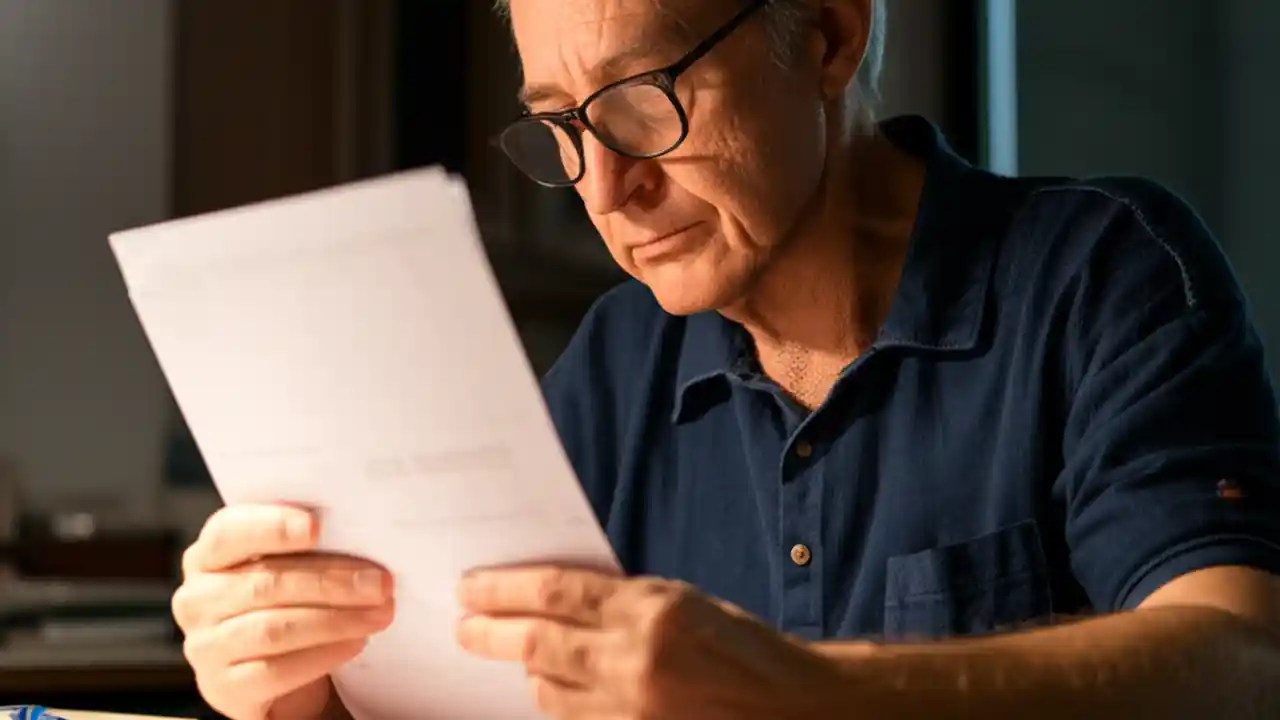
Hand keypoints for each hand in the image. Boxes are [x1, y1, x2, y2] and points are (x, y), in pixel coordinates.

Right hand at [172, 505, 395, 719]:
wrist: (281, 673)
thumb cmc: (291, 603)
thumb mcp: (292, 568)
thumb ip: (308, 547)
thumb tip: (362, 534)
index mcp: (208, 556)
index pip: (228, 532)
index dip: (271, 526)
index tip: (316, 527)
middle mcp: (196, 599)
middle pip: (265, 584)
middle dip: (331, 582)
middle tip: (380, 583)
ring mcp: (205, 647)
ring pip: (273, 628)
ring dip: (336, 620)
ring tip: (380, 613)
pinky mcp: (223, 688)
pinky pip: (275, 671)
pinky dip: (323, 654)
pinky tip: (356, 643)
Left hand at [455, 567, 846, 718]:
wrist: (790, 706)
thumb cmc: (739, 645)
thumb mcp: (681, 601)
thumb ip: (620, 603)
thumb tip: (553, 601)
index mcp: (650, 609)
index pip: (555, 590)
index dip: (503, 588)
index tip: (471, 586)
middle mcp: (636, 659)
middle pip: (536, 643)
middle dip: (489, 633)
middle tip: (463, 626)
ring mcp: (632, 709)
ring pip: (548, 691)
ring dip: (527, 673)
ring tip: (515, 657)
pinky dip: (559, 704)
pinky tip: (556, 691)